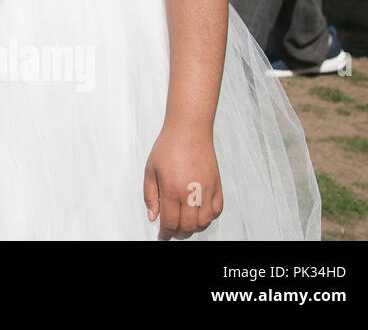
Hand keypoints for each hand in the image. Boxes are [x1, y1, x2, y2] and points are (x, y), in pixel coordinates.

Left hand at [143, 124, 222, 239]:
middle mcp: (191, 193)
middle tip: (172, 231)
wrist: (189, 130)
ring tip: (184, 223)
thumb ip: (150, 196)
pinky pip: (216, 210)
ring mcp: (207, 190)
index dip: (165, 233)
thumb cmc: (168, 147)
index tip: (162, 236)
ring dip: (194, 227)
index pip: (170, 222)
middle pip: (188, 227)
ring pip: (204, 222)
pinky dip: (208, 217)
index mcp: (172, 190)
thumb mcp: (150, 170)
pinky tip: (199, 213)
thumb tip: (153, 216)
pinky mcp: (217, 186)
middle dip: (179, 233)